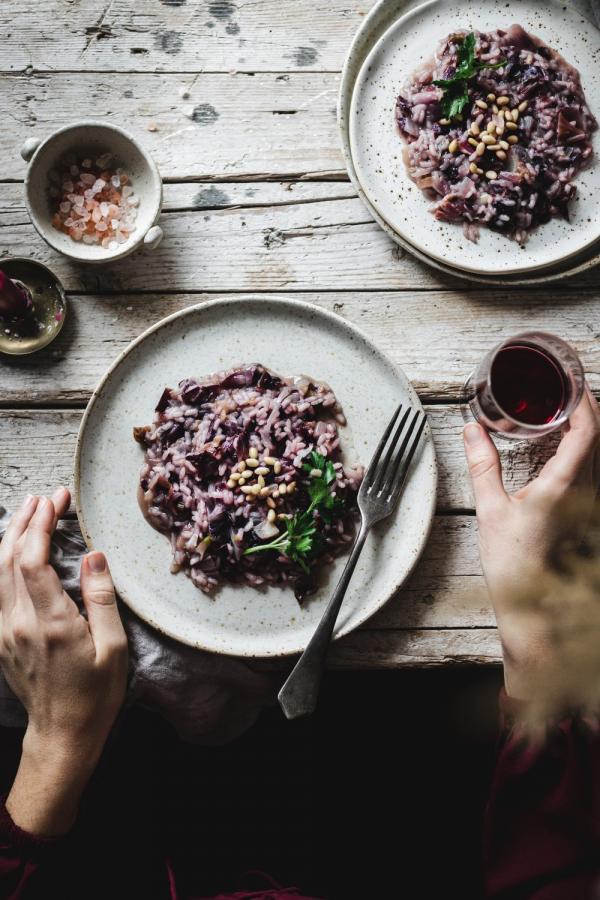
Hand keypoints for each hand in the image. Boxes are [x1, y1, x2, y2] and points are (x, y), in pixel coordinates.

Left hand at [0, 489, 127, 834]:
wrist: (62, 735)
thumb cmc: (95, 695)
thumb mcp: (113, 648)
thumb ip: (100, 598)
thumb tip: (93, 556)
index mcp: (50, 624)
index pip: (32, 561)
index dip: (40, 525)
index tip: (55, 501)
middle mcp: (18, 624)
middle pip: (8, 559)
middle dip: (26, 522)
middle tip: (46, 497)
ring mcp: (4, 632)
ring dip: (10, 537)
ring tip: (27, 511)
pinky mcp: (0, 639)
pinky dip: (3, 561)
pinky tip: (13, 549)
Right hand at [463, 388, 599, 701]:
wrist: (536, 609)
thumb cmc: (514, 565)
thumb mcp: (490, 510)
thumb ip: (482, 465)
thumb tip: (472, 430)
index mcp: (564, 485)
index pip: (587, 430)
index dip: (583, 400)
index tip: (570, 381)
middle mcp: (585, 490)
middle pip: (598, 435)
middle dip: (585, 405)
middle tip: (562, 386)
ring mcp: (589, 503)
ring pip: (597, 451)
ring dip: (585, 425)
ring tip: (561, 408)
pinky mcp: (585, 512)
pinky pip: (591, 467)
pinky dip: (582, 445)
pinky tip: (560, 444)